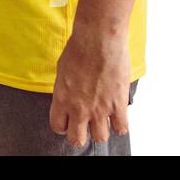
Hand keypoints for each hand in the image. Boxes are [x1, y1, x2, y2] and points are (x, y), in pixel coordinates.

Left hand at [49, 26, 130, 149]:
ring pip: (100, 138)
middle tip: (85, 126)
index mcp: (62, 99)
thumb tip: (69, 96)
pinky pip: (121, 128)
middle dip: (80, 135)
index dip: (64, 126)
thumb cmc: (79, 49)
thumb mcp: (62, 70)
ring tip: (103, 120)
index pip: (58, 127)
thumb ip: (65, 89)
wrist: (98, 40)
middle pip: (77, 139)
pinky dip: (120, 125)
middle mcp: (79, 108)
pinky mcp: (117, 104)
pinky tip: (118, 117)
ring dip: (101, 130)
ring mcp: (99, 109)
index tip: (69, 121)